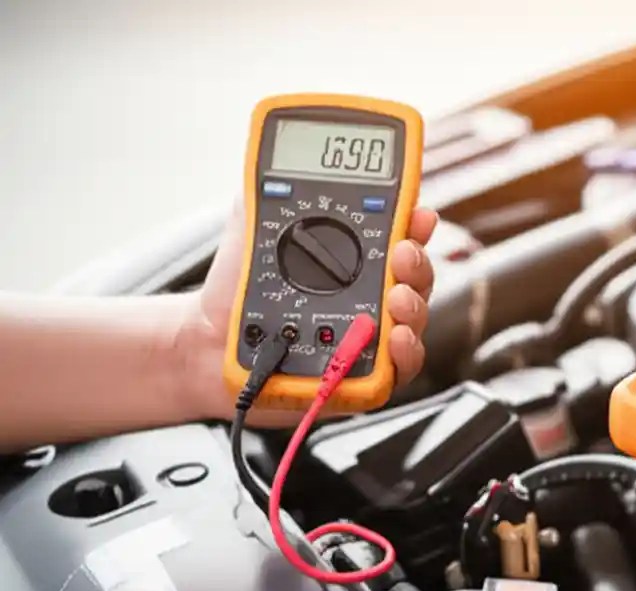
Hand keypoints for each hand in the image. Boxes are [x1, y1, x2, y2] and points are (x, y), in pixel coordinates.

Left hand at [179, 200, 437, 422]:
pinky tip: (393, 338)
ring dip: (415, 306)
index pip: (401, 237)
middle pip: (417, 278)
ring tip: (396, 299)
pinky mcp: (363, 374)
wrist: (207, 344)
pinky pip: (399, 367)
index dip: (417, 225)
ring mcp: (371, 335)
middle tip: (402, 254)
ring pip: (415, 320)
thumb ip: (265, 196)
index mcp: (357, 259)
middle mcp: (372, 296)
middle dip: (417, 263)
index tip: (419, 215)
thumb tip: (269, 162)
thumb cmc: (237, 292)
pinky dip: (405, 352)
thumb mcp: (250, 233)